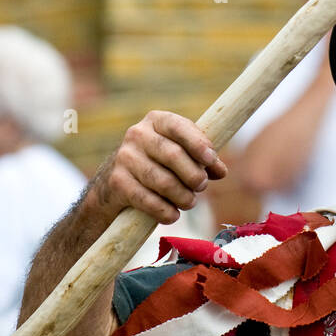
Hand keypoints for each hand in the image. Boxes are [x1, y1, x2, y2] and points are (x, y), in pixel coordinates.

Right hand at [84, 111, 227, 225]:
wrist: (115, 183)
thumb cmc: (159, 164)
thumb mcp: (180, 154)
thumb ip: (203, 160)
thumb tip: (221, 171)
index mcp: (157, 120)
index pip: (179, 127)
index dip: (198, 144)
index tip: (212, 160)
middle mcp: (137, 134)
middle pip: (173, 155)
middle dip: (193, 175)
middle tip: (202, 186)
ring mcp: (124, 157)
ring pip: (162, 181)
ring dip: (182, 196)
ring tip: (190, 202)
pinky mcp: (116, 182)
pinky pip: (147, 200)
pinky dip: (164, 211)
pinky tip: (173, 215)